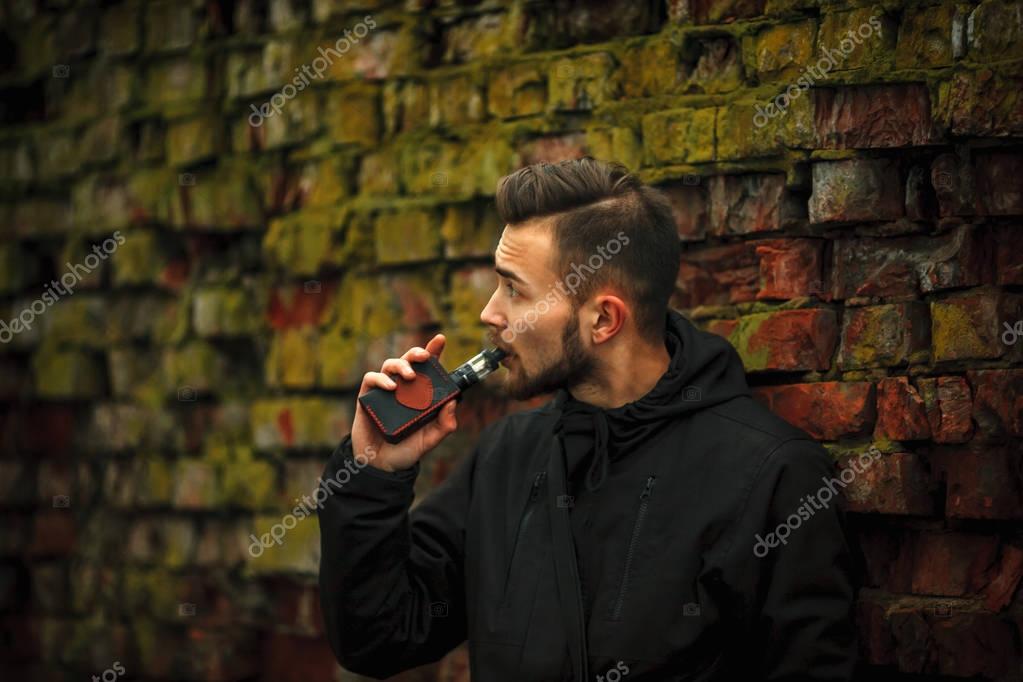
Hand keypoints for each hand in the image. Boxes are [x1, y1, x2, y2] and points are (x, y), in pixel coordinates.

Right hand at [350, 334, 457, 471]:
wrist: (382, 467)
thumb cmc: (407, 451)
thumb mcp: (431, 439)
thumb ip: (445, 424)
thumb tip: (453, 401)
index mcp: (419, 394)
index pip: (427, 368)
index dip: (432, 351)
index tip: (440, 340)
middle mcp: (402, 389)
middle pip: (408, 360)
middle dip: (416, 353)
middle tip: (424, 357)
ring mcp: (384, 392)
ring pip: (389, 365)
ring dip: (401, 365)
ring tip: (409, 376)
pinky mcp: (367, 398)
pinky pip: (371, 379)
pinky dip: (381, 378)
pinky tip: (391, 387)